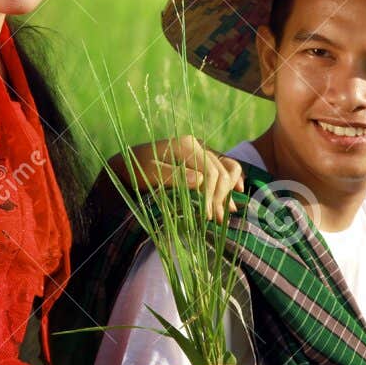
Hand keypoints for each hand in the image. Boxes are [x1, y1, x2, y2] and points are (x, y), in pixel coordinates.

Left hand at [107, 135, 245, 221]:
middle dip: (221, 196)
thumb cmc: (136, 169)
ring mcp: (201, 150)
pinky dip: (232, 178)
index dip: (212, 195)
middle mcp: (197, 144)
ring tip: (226, 212)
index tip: (208, 216)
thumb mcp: (150, 174)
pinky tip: (237, 191)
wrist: (128, 163)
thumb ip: (173, 176)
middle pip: (221, 171)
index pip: (210, 172)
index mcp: (186, 145)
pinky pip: (224, 165)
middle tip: (216, 220)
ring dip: (230, 189)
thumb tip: (200, 181)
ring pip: (227, 167)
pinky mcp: (202, 158)